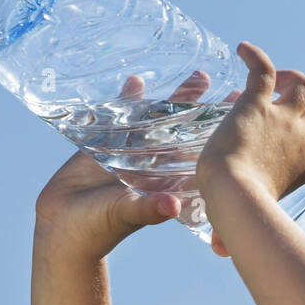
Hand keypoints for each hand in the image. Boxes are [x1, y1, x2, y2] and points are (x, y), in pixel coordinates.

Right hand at [34, 70, 242, 261]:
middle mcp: (154, 168)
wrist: (63, 227)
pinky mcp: (105, 146)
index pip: (199, 156)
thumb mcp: (125, 214)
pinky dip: (129, 99)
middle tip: (227, 85)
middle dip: (203, 110)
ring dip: (176, 99)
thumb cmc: (97, 229)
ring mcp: (131, 155)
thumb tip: (172, 205)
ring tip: (198, 75)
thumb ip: (148, 209)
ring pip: (158, 120)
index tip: (240, 116)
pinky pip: (121, 117)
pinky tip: (138, 79)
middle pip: (185, 132)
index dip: (218, 138)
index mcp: (166, 183)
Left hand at [196, 40, 304, 228]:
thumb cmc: (242, 216)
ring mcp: (282, 119)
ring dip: (291, 76)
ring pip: (302, 82)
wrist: (233, 196)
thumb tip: (221, 253)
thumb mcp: (250, 221)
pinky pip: (263, 69)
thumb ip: (235, 236)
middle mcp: (302, 138)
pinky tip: (240, 50)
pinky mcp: (255, 105)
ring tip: (273, 79)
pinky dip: (253, 55)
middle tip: (291, 102)